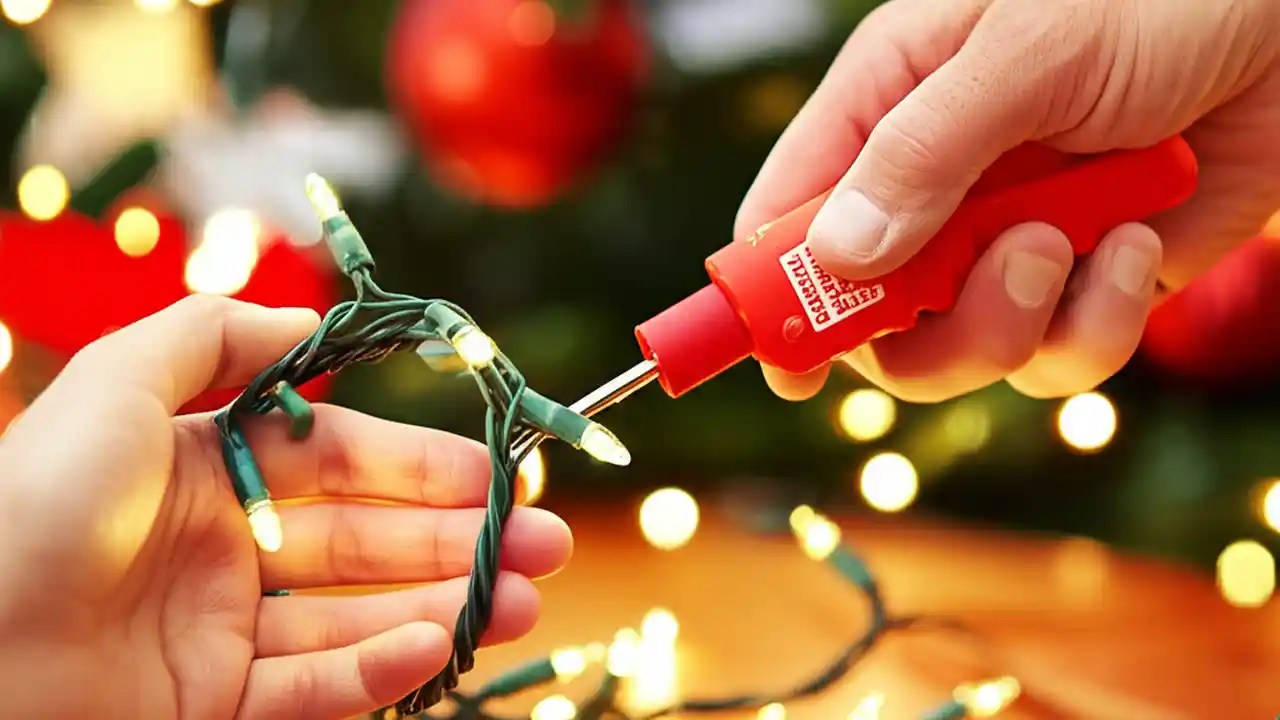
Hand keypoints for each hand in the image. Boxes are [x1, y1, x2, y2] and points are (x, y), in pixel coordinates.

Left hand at [0, 296, 571, 718]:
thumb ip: (209, 334)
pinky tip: (435, 647)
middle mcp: (224, 550)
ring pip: (356, 621)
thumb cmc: (28, 506)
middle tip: (545, 546)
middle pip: (366, 545)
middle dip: (459, 542)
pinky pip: (312, 692)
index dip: (418, 468)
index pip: (339, 464)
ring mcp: (220, 637)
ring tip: (523, 602)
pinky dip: (377, 673)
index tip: (493, 476)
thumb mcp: (112, 386)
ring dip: (444, 609)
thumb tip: (305, 321)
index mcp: (206, 472)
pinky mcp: (211, 711)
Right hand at [738, 0, 1279, 401]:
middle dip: (923, 329)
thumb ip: (923, 152)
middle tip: (985, 276)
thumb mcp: (1026, 51)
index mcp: (885, 113)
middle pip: (868, 321)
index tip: (780, 363)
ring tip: (1074, 242)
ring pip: (961, 355)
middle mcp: (930, 192)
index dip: (768, 295)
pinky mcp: (1080, 287)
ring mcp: (1002, 247)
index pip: (784, 218)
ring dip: (1017, 321)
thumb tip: (838, 258)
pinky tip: (1134, 246)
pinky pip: (1058, 357)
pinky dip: (1098, 322)